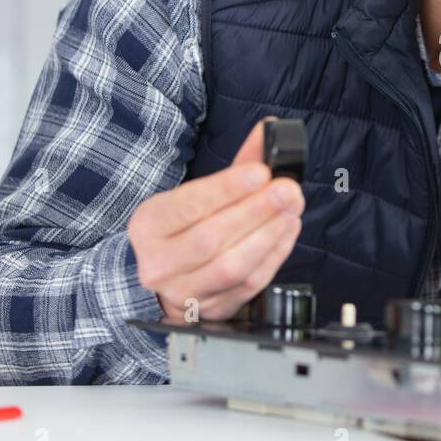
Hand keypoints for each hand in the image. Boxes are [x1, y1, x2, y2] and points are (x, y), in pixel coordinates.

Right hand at [129, 118, 303, 322]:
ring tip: (292, 209)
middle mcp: (159, 262)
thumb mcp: (199, 192)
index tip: (261, 172)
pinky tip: (287, 231)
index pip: (189, 205)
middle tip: (288, 190)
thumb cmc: (185, 228)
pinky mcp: (211, 309)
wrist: (164, 275)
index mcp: (149, 225)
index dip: (227, 189)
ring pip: (231, 266)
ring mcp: (183, 292)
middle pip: (211, 238)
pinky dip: (274, 256)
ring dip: (269, 235)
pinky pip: (249, 285)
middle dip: (256, 211)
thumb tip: (271, 130)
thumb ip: (239, 163)